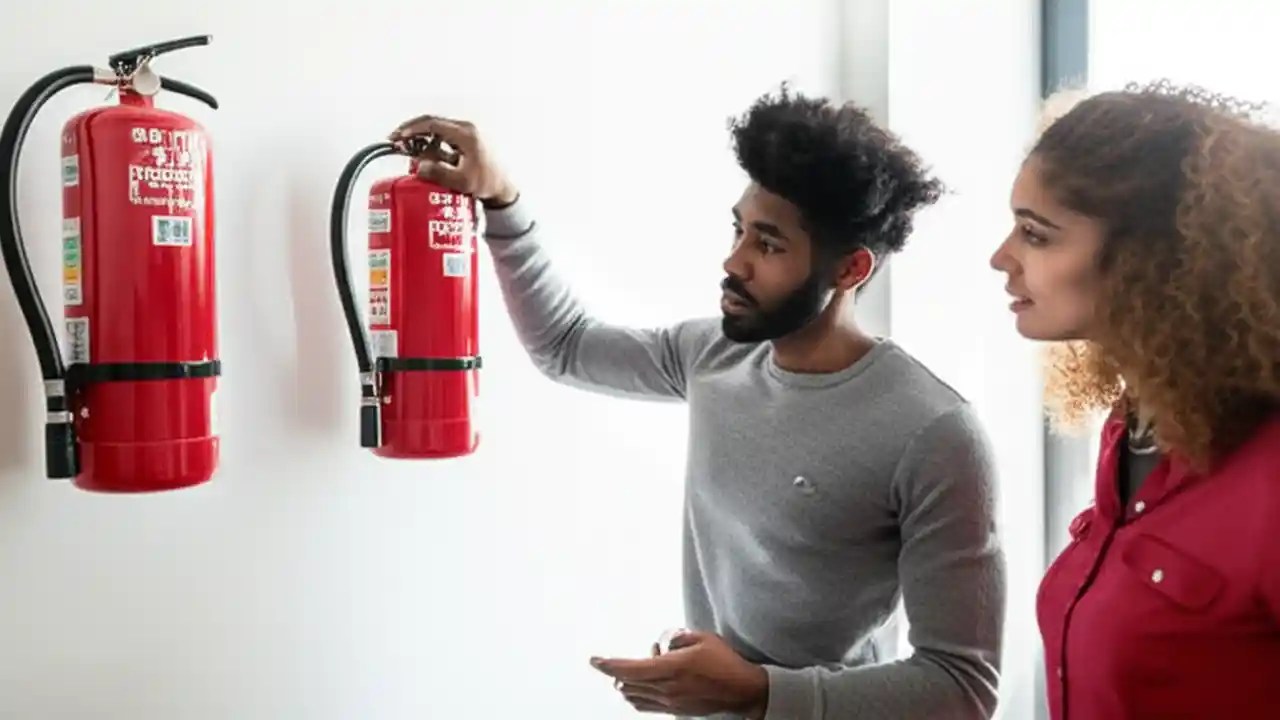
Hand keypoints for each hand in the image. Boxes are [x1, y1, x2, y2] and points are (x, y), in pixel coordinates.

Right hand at [388, 114, 517, 205]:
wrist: (504, 188)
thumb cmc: (488, 183)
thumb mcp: (462, 181)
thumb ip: (440, 173)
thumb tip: (419, 166)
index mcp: (466, 134)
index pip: (433, 124)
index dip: (412, 128)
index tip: (398, 136)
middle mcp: (466, 129)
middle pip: (432, 123)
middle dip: (412, 131)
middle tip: (395, 140)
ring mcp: (466, 134)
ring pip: (436, 131)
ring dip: (421, 139)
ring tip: (407, 151)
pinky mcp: (464, 142)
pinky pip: (442, 139)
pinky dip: (430, 145)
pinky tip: (423, 157)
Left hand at [591, 630, 768, 717]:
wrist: (743, 691)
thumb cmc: (724, 662)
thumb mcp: (701, 638)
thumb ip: (676, 637)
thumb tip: (661, 643)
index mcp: (671, 669)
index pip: (629, 669)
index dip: (608, 665)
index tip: (594, 659)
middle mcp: (666, 690)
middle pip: (627, 684)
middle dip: (618, 671)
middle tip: (625, 657)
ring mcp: (670, 704)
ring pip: (633, 697)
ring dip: (628, 682)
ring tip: (644, 667)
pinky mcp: (675, 712)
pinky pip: (645, 706)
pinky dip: (637, 694)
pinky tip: (646, 683)